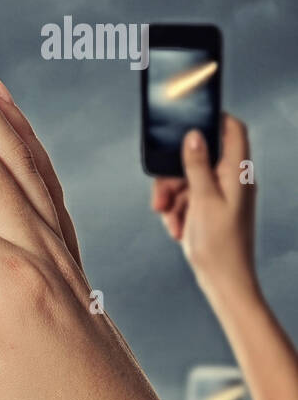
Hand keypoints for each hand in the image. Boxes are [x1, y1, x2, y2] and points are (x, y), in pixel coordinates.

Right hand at [151, 116, 255, 298]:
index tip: (190, 120)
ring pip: (186, 180)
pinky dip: (176, 210)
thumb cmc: (220, 244)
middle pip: (197, 158)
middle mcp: (230, 180)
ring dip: (171, 197)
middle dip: (174, 175)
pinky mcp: (208, 208)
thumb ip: (197, 165)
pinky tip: (176, 226)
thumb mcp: (203, 199)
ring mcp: (219, 194)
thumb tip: (194, 136)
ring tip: (167, 217)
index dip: (214, 120)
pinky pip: (185, 198)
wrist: (222, 279)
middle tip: (162, 195)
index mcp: (236, 173)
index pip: (233, 131)